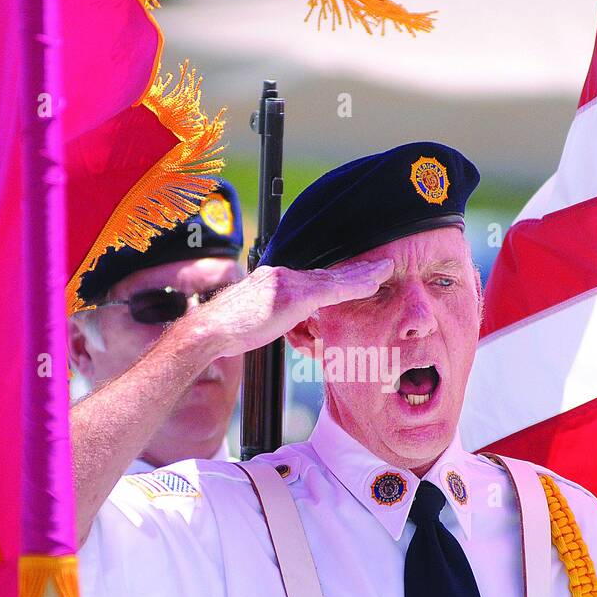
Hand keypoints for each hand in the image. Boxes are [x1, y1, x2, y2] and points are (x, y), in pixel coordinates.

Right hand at [178, 258, 392, 358]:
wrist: (211, 329)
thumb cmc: (226, 331)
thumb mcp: (254, 320)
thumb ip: (272, 316)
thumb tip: (280, 324)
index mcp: (275, 280)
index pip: (314, 277)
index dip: (338, 275)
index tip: (357, 273)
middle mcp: (283, 275)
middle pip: (327, 272)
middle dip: (356, 269)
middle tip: (381, 264)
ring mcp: (288, 283)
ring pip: (334, 277)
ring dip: (363, 274)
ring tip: (385, 269)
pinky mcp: (293, 295)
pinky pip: (332, 289)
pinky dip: (355, 285)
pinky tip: (373, 283)